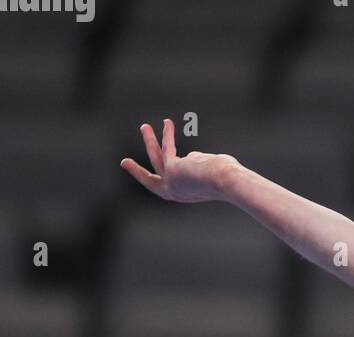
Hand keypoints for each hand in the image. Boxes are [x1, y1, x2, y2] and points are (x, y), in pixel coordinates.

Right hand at [119, 118, 237, 202]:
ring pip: (156, 160)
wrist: (230, 182)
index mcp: (185, 195)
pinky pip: (167, 148)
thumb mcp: (210, 173)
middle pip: (151, 180)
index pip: (165, 189)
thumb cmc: (229, 179)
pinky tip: (167, 123)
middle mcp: (177, 192)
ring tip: (144, 127)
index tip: (144, 176)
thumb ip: (198, 165)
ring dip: (149, 142)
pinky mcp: (172, 170)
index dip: (152, 181)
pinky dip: (167, 134)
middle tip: (124, 162)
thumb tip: (191, 157)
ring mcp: (173, 183)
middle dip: (137, 171)